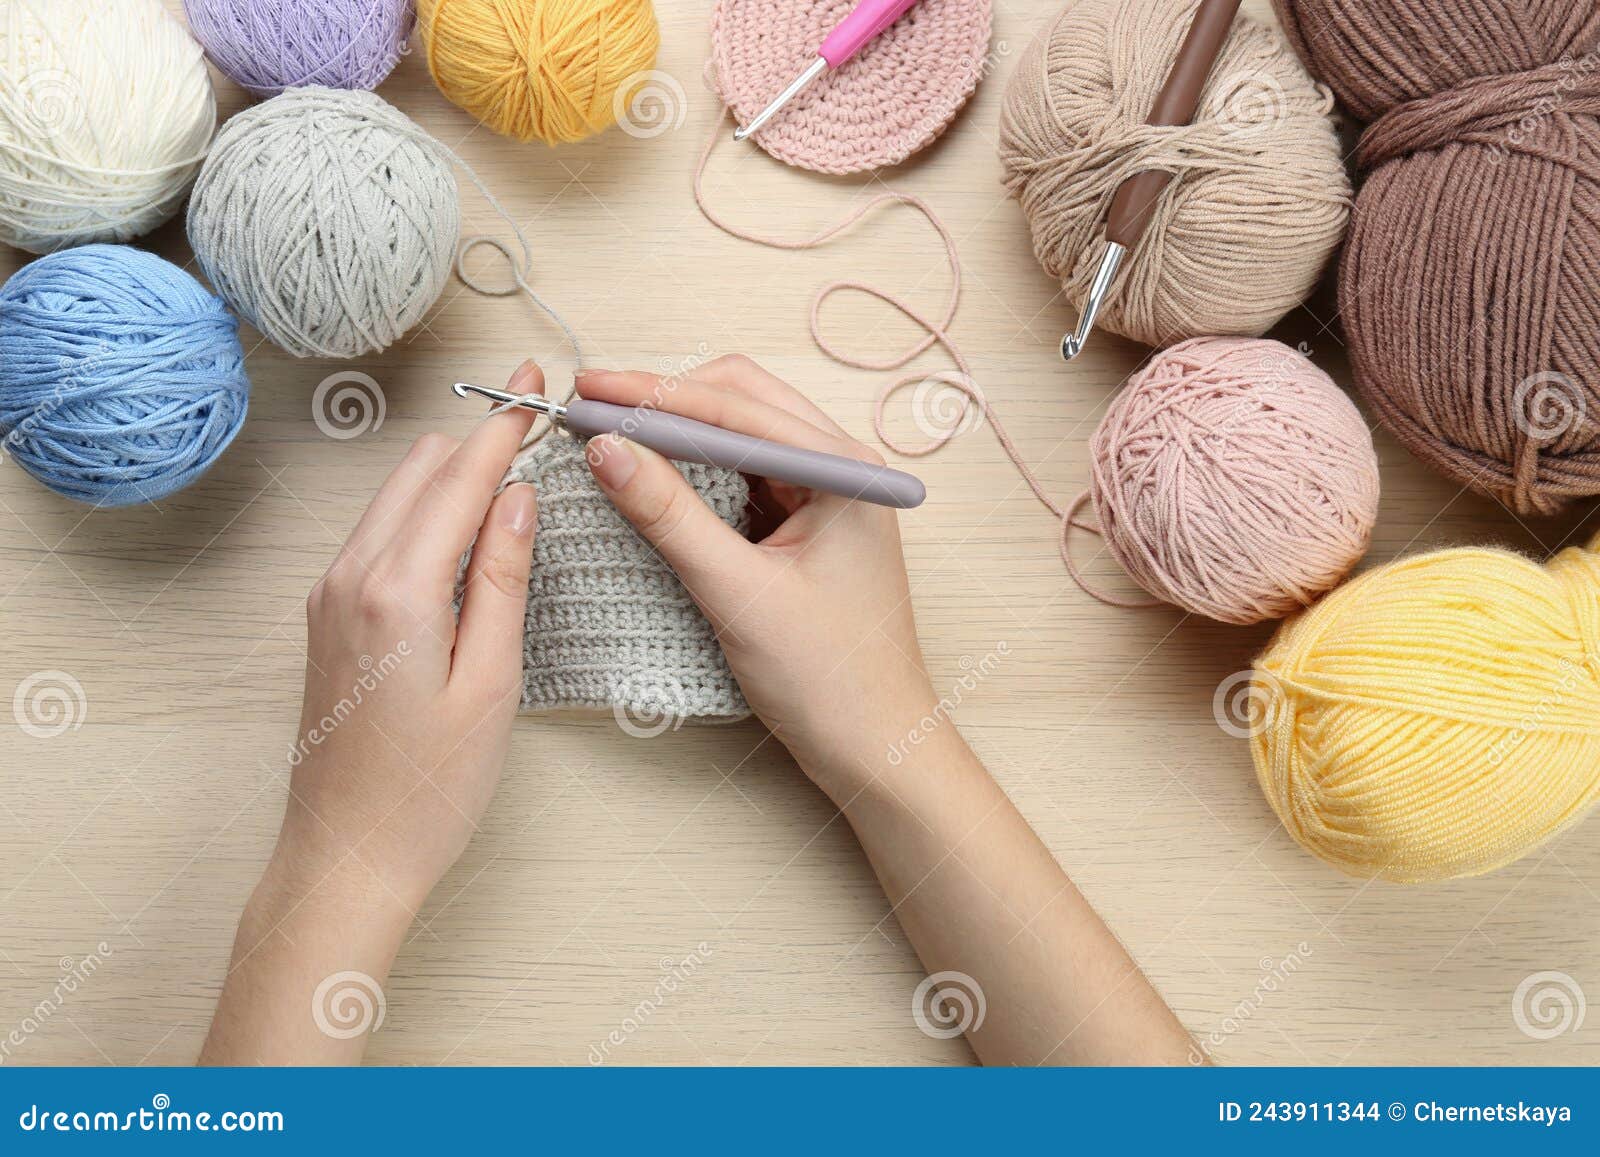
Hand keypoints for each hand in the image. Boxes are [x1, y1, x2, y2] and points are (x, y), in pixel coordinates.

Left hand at [277, 360, 540, 908]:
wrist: (346, 855)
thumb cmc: (427, 789)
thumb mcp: (490, 684)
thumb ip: (502, 581)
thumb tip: (516, 498)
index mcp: (397, 591)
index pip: (459, 480)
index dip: (503, 426)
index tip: (535, 385)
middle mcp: (350, 579)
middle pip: (419, 472)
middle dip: (477, 439)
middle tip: (534, 423)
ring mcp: (330, 597)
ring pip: (394, 499)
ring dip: (449, 474)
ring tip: (509, 469)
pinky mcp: (327, 618)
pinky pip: (378, 536)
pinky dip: (423, 513)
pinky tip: (463, 530)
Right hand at [575, 356, 937, 795]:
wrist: (873, 747)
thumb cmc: (832, 679)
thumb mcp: (738, 593)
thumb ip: (670, 515)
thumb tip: (607, 449)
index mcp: (845, 471)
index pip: (736, 406)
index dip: (654, 395)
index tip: (589, 393)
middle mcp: (840, 469)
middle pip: (739, 402)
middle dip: (664, 400)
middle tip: (591, 406)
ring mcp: (821, 497)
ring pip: (736, 437)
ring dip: (675, 434)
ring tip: (608, 436)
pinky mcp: (801, 527)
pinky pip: (739, 478)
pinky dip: (691, 473)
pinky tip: (646, 479)